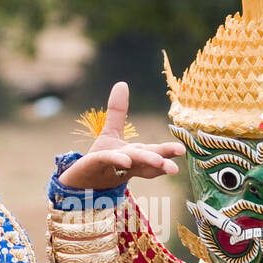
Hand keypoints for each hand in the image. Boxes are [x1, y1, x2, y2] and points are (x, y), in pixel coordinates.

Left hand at [58, 81, 184, 190]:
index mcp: (136, 154)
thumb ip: (118, 111)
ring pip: (134, 164)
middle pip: (148, 161)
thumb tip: (122, 83)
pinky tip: (126, 160)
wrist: (80, 179)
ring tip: (161, 163)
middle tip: (176, 166)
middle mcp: (129, 163)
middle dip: (163, 161)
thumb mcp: (111, 133)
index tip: (182, 150)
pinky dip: (118, 160)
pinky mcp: (95, 164)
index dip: (167, 152)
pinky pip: (109, 160)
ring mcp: (113, 166)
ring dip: (148, 164)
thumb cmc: (101, 159)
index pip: (154, 153)